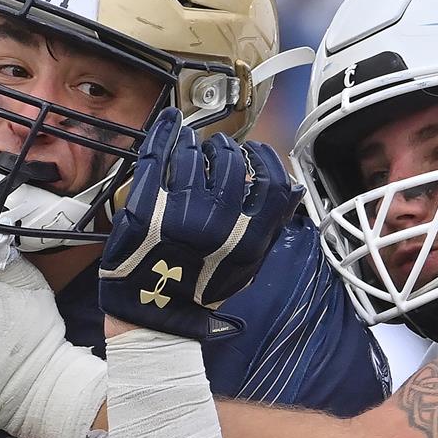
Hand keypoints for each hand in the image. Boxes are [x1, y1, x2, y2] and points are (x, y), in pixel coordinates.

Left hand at [99, 107, 298, 339]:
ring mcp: (179, 212)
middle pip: (231, 162)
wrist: (151, 315)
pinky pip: (157, 156)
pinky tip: (169, 122)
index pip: (272, 184)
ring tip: (190, 146)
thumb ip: (268, 228)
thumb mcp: (244, 266)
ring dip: (194, 144)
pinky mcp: (145, 206)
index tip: (256, 152)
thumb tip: (292, 190)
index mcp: (247, 239)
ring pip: (194, 155)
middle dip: (225, 149)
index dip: (266, 160)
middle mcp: (217, 223)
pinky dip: (165, 132)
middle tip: (216, 149)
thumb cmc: (197, 291)